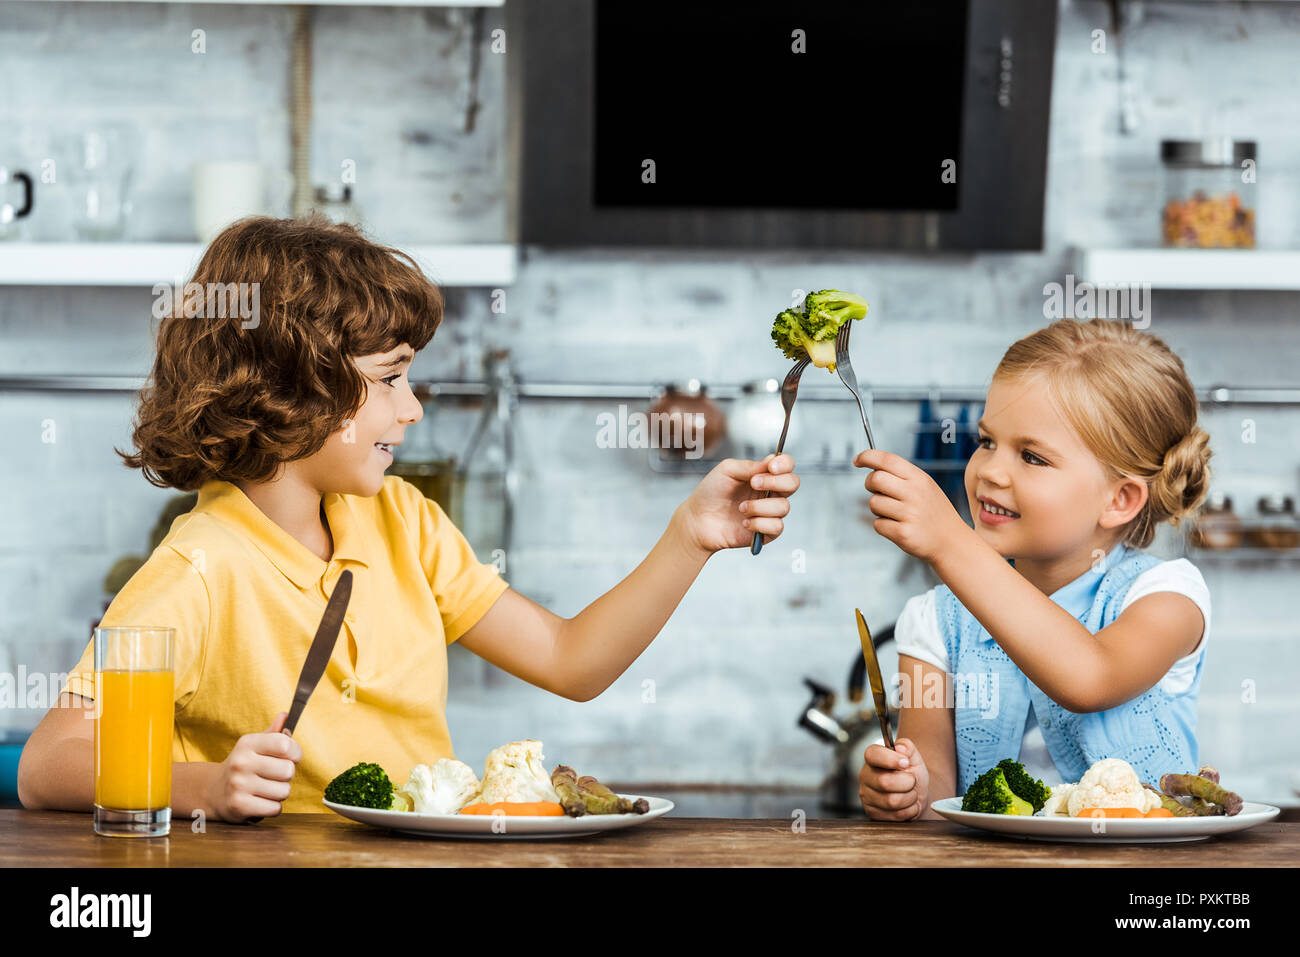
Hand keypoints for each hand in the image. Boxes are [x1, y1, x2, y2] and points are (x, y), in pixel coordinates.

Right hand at [205, 711, 302, 822]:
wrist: (213, 791)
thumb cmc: (243, 766)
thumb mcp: (254, 746)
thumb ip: (273, 733)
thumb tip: (286, 715)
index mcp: (248, 743)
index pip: (285, 745)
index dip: (295, 753)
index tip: (291, 757)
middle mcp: (241, 762)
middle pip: (288, 771)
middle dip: (286, 776)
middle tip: (273, 776)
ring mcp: (238, 785)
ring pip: (284, 791)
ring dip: (280, 793)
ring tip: (265, 789)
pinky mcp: (239, 806)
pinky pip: (275, 808)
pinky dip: (273, 807)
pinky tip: (260, 801)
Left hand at [675, 453, 799, 553]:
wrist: (698, 519)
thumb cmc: (711, 492)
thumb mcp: (727, 470)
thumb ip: (750, 465)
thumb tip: (771, 462)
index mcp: (763, 475)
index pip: (787, 465)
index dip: (785, 464)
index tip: (771, 467)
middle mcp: (770, 492)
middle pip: (793, 483)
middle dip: (776, 483)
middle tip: (753, 483)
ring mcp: (770, 513)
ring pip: (784, 507)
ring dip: (760, 506)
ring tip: (741, 507)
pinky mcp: (767, 532)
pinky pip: (776, 526)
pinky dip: (759, 523)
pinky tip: (744, 522)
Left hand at [854, 449, 971, 564]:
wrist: (951, 541)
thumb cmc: (933, 512)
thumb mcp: (926, 486)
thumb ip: (902, 476)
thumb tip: (871, 466)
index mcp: (919, 478)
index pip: (888, 460)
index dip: (868, 456)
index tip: (858, 460)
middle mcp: (915, 493)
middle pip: (875, 479)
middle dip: (869, 484)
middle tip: (878, 491)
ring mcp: (910, 514)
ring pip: (873, 503)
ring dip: (878, 509)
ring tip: (895, 514)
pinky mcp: (904, 533)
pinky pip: (878, 524)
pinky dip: (883, 526)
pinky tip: (898, 527)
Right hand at [859, 737, 928, 821]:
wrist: (917, 794)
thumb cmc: (912, 774)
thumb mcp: (913, 757)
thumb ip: (907, 747)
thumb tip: (900, 748)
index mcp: (872, 759)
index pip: (872, 755)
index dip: (890, 759)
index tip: (905, 763)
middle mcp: (865, 776)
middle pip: (884, 782)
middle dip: (907, 783)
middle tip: (912, 781)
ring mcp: (867, 796)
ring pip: (891, 801)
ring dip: (910, 798)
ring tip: (911, 793)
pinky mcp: (873, 813)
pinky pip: (895, 815)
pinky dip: (909, 810)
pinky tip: (907, 805)